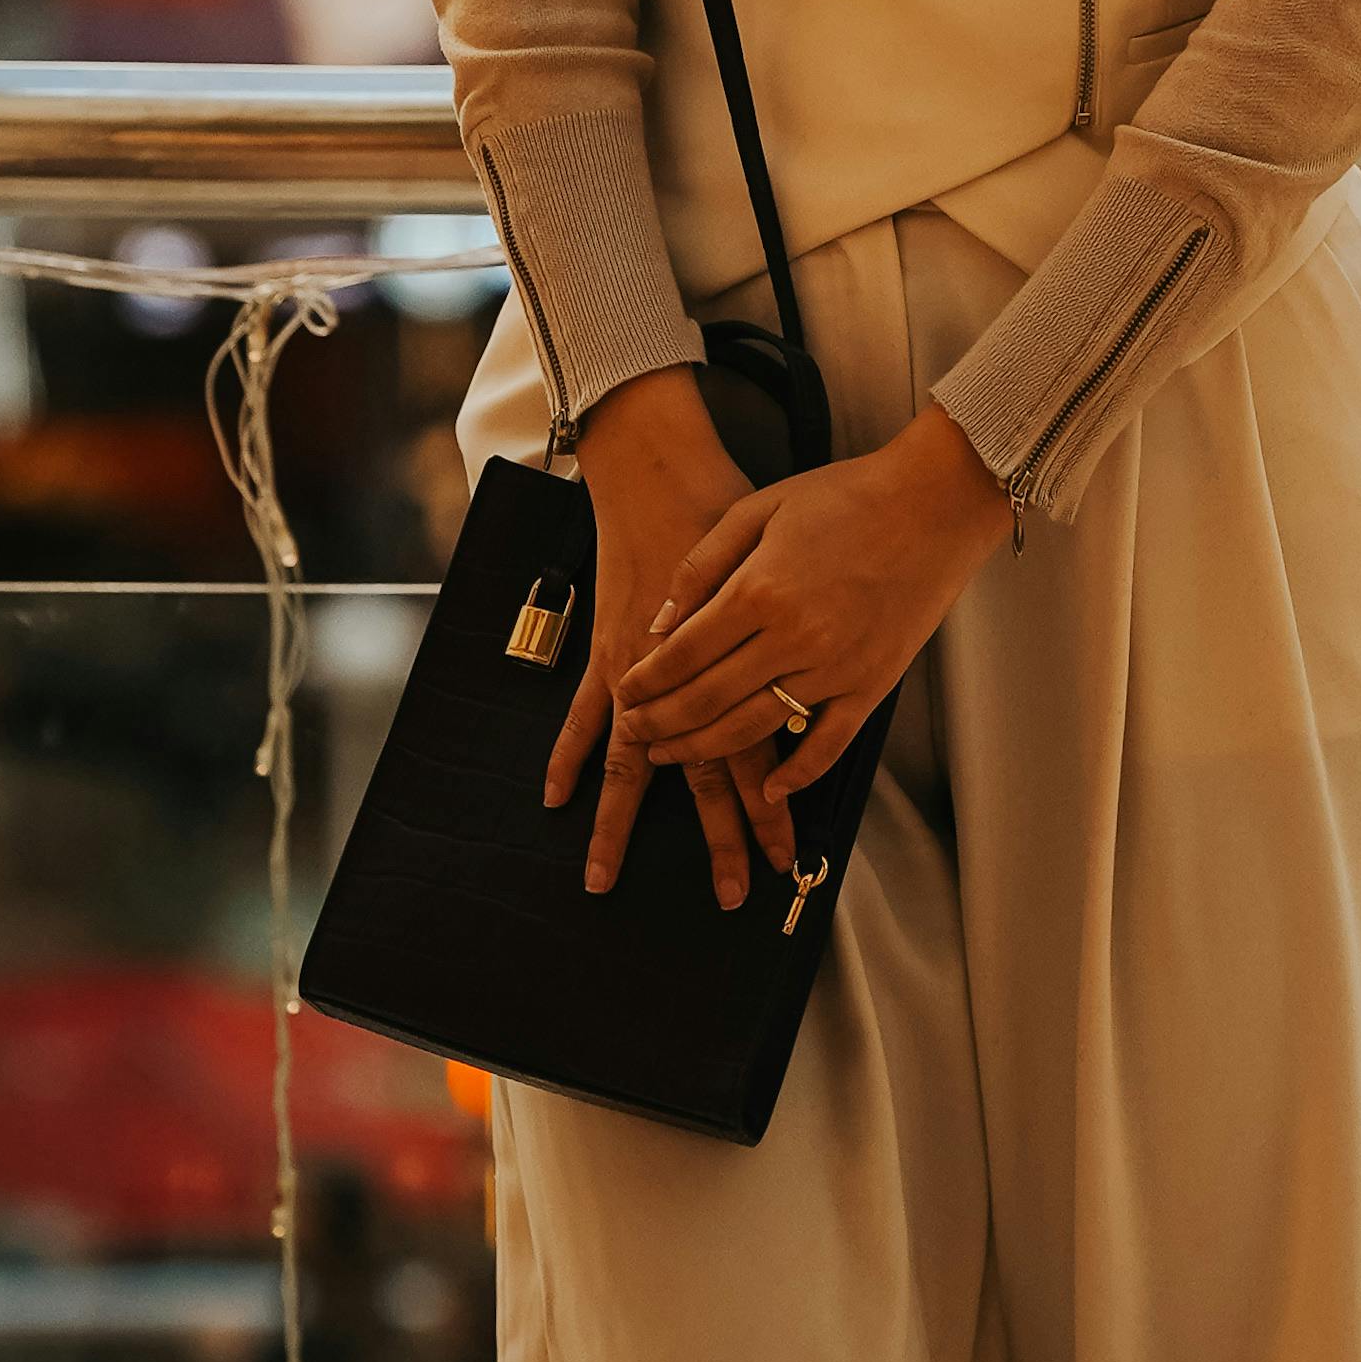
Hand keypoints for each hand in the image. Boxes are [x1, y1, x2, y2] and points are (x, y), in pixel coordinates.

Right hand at [542, 364, 801, 909]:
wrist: (669, 470)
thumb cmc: (738, 513)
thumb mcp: (790, 574)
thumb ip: (799, 634)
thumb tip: (806, 689)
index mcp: (750, 658)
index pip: (763, 755)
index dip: (770, 809)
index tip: (781, 857)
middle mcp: (695, 676)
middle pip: (709, 774)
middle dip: (720, 836)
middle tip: (729, 891)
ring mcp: (643, 666)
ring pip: (640, 760)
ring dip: (626, 822)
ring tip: (607, 877)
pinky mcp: (609, 646)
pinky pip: (582, 712)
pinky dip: (567, 754)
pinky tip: (554, 795)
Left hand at [619, 411, 1009, 781]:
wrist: (935, 501)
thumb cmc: (848, 495)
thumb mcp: (761, 507)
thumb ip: (703, 564)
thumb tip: (660, 621)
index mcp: (759, 591)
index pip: (682, 655)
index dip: (645, 681)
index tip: (624, 693)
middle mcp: (793, 638)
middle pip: (708, 700)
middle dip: (661, 723)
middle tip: (636, 733)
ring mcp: (835, 668)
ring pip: (755, 729)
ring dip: (706, 750)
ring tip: (674, 755)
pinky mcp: (872, 684)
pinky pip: (828, 744)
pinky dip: (797, 774)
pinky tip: (770, 787)